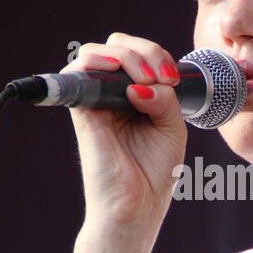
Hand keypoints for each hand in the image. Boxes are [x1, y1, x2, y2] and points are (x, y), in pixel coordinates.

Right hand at [64, 33, 186, 229]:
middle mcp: (110, 95)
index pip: (137, 54)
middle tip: (163, 77)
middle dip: (144, 50)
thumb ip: (164, 97)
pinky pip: (78, 71)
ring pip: (95, 52)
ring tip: (147, 78)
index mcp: (133, 96)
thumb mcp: (171, 127)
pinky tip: (126, 79)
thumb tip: (139, 84)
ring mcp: (94, 101)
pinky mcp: (81, 111)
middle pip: (116, 45)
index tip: (174, 78)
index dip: (156, 55)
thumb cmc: (154, 172)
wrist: (137, 207)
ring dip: (127, 55)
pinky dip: (100, 62)